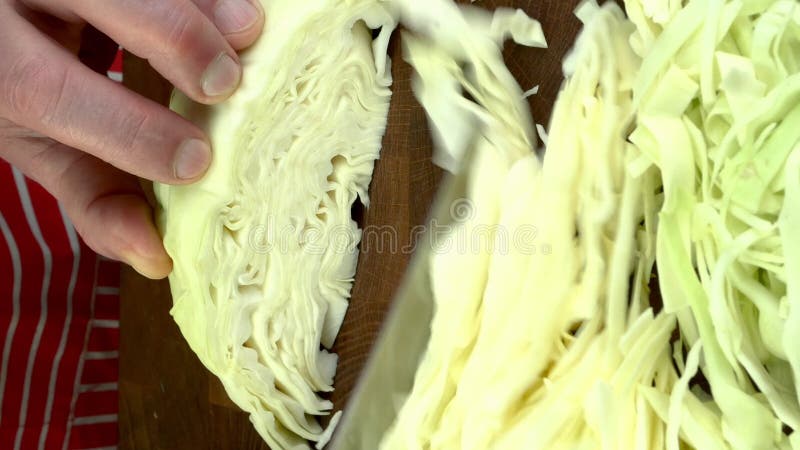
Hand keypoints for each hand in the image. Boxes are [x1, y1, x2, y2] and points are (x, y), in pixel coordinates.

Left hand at [0, 0, 263, 278]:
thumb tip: (155, 255)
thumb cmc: (14, 83)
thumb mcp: (36, 139)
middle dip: (175, 39)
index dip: (130, 129)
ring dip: (202, 1)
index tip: (198, 161)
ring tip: (249, 31)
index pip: (53, 92)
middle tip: (230, 81)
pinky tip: (231, 8)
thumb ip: (93, 191)